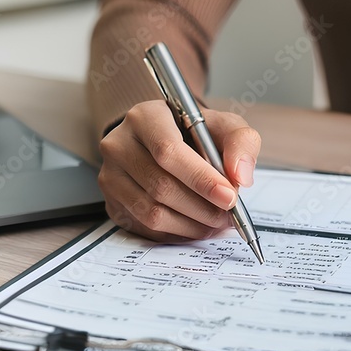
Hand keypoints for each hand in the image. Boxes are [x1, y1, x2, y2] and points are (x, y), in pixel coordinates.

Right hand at [98, 100, 260, 241]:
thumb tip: (239, 176)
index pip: (168, 151)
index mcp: (145, 117)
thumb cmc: (195, 133)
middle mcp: (119, 145)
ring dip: (191, 224)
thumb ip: (240, 143)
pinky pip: (145, 228)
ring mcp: (111, 176)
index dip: (201, 179)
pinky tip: (197, 225)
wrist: (168, 140)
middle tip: (228, 214)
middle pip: (160, 186)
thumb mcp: (224, 125)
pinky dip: (177, 233)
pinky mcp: (112, 202)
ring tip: (216, 222)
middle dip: (202, 207)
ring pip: (152, 212)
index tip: (229, 196)